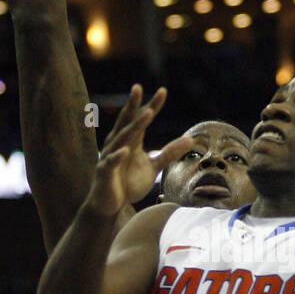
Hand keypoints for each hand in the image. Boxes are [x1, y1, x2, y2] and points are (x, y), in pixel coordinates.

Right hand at [85, 86, 194, 216]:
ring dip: (133, 126)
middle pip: (127, 121)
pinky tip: (125, 150)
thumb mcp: (153, 167)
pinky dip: (117, 156)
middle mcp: (118, 144)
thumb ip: (169, 153)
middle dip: (132, 105)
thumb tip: (190, 139)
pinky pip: (111, 162)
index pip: (141, 119)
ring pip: (122, 138)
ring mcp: (110, 157)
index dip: (152, 105)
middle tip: (138, 87)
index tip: (163, 91)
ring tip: (146, 114)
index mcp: (131, 141)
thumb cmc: (128, 184)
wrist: (110, 206)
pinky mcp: (104, 172)